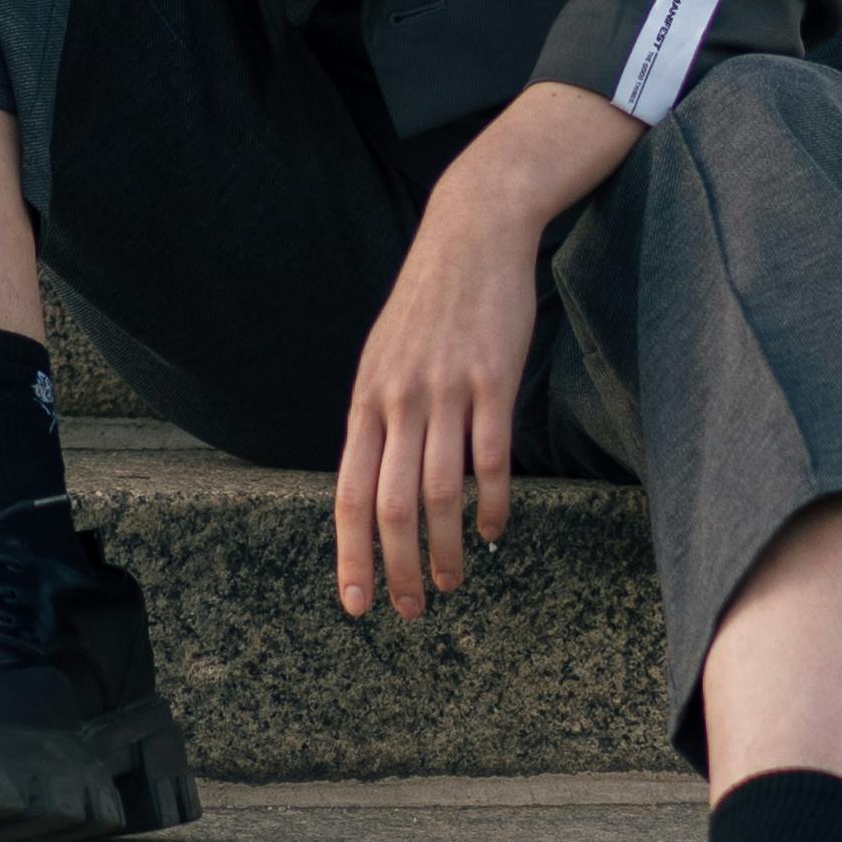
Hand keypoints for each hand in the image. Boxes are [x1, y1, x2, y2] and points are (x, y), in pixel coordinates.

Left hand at [335, 82, 633, 622]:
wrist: (473, 230)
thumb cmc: (429, 301)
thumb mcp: (384, 355)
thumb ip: (378, 416)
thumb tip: (374, 482)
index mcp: (366, 398)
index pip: (348, 492)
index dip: (349, 553)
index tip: (356, 603)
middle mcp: (398, 399)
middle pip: (392, 505)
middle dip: (396, 567)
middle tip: (408, 611)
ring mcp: (446, 390)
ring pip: (441, 491)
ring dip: (444, 549)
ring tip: (450, 584)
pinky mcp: (493, 380)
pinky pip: (491, 459)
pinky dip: (491, 504)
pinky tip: (491, 531)